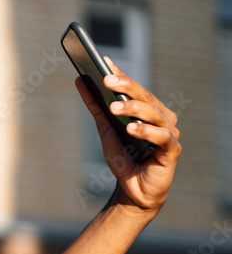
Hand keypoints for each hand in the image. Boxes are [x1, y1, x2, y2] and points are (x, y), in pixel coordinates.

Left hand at [75, 57, 181, 215]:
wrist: (133, 191)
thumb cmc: (123, 158)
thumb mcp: (105, 129)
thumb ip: (96, 105)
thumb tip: (81, 80)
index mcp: (148, 108)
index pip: (134, 88)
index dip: (120, 75)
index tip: (104, 63)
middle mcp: (162, 116)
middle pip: (144, 97)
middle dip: (125, 87)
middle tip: (106, 80)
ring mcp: (169, 132)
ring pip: (154, 114)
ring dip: (134, 109)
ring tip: (114, 107)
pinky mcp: (172, 150)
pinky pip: (162, 137)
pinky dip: (146, 131)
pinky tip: (131, 129)